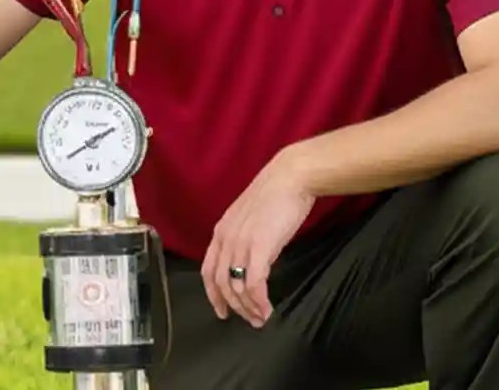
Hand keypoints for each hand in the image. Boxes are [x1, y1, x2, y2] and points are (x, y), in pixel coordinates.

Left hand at [201, 150, 314, 327]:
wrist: (290, 177)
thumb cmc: (276, 194)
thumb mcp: (250, 218)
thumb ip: (244, 237)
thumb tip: (250, 259)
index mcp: (221, 231)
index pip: (208, 270)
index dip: (213, 294)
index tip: (222, 310)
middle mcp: (226, 239)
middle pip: (221, 283)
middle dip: (234, 306)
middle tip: (249, 320)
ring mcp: (241, 243)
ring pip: (237, 286)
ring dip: (248, 307)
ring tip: (261, 319)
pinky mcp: (260, 247)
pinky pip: (254, 283)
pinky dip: (259, 301)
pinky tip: (267, 309)